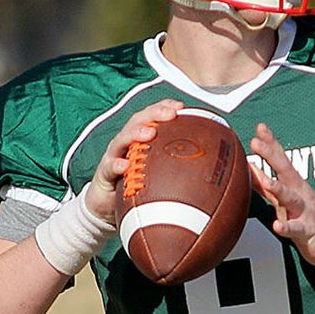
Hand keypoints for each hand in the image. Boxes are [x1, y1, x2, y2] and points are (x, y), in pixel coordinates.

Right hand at [84, 99, 184, 223]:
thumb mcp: (158, 174)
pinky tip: (124, 166)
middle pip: (138, 121)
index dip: (165, 107)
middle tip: (170, 113)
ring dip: (135, 133)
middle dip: (154, 113)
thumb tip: (210, 171)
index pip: (152, 117)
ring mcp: (114, 156)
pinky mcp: (104, 173)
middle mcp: (127, 143)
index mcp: (141, 140)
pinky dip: (116, 165)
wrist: (106, 206)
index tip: (181, 106)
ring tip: (149, 133)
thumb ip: (177, 168)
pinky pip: (109, 167)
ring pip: (122, 139)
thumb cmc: (136, 185)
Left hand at [250, 123, 314, 268]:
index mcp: (293, 183)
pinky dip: (286, 227)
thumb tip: (248, 167)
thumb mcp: (285, 197)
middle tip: (256, 142)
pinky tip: (277, 226)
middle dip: (271, 155)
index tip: (260, 128)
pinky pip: (295, 228)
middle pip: (285, 170)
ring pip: (290, 197)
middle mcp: (299, 192)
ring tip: (268, 181)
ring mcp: (304, 210)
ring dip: (279, 188)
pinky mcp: (307, 230)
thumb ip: (265, 183)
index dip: (271, 143)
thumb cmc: (307, 216)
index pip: (281, 159)